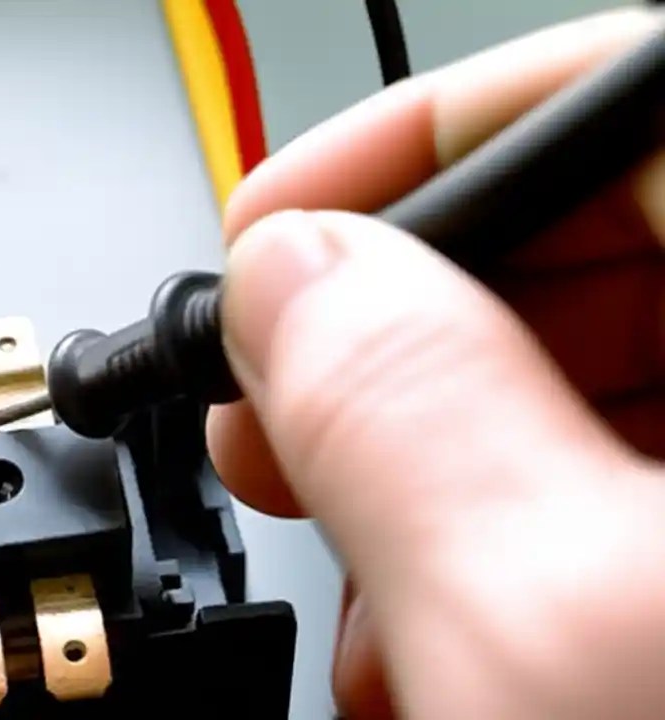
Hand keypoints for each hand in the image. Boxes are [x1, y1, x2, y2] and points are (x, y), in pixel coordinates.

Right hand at [207, 8, 664, 718]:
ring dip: (415, 454)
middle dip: (391, 320)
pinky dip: (482, 542)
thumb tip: (290, 277)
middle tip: (275, 393)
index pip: (619, 99)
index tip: (281, 223)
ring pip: (581, 384)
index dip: (423, 137)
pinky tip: (423, 620)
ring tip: (341, 540)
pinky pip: (603, 505)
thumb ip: (398, 405)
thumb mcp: (545, 629)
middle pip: (589, 243)